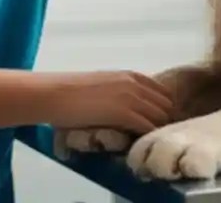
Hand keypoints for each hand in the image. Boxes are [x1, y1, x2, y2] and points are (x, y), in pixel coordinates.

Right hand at [40, 71, 174, 134]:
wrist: (54, 94)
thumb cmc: (70, 91)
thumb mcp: (101, 84)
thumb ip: (118, 92)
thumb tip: (123, 107)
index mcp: (130, 75)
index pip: (163, 92)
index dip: (163, 108)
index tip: (157, 121)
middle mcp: (135, 84)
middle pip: (166, 105)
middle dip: (164, 120)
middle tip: (155, 136)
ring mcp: (131, 98)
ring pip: (161, 117)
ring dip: (157, 130)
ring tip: (148, 143)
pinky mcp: (124, 114)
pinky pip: (148, 127)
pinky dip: (147, 137)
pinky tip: (140, 145)